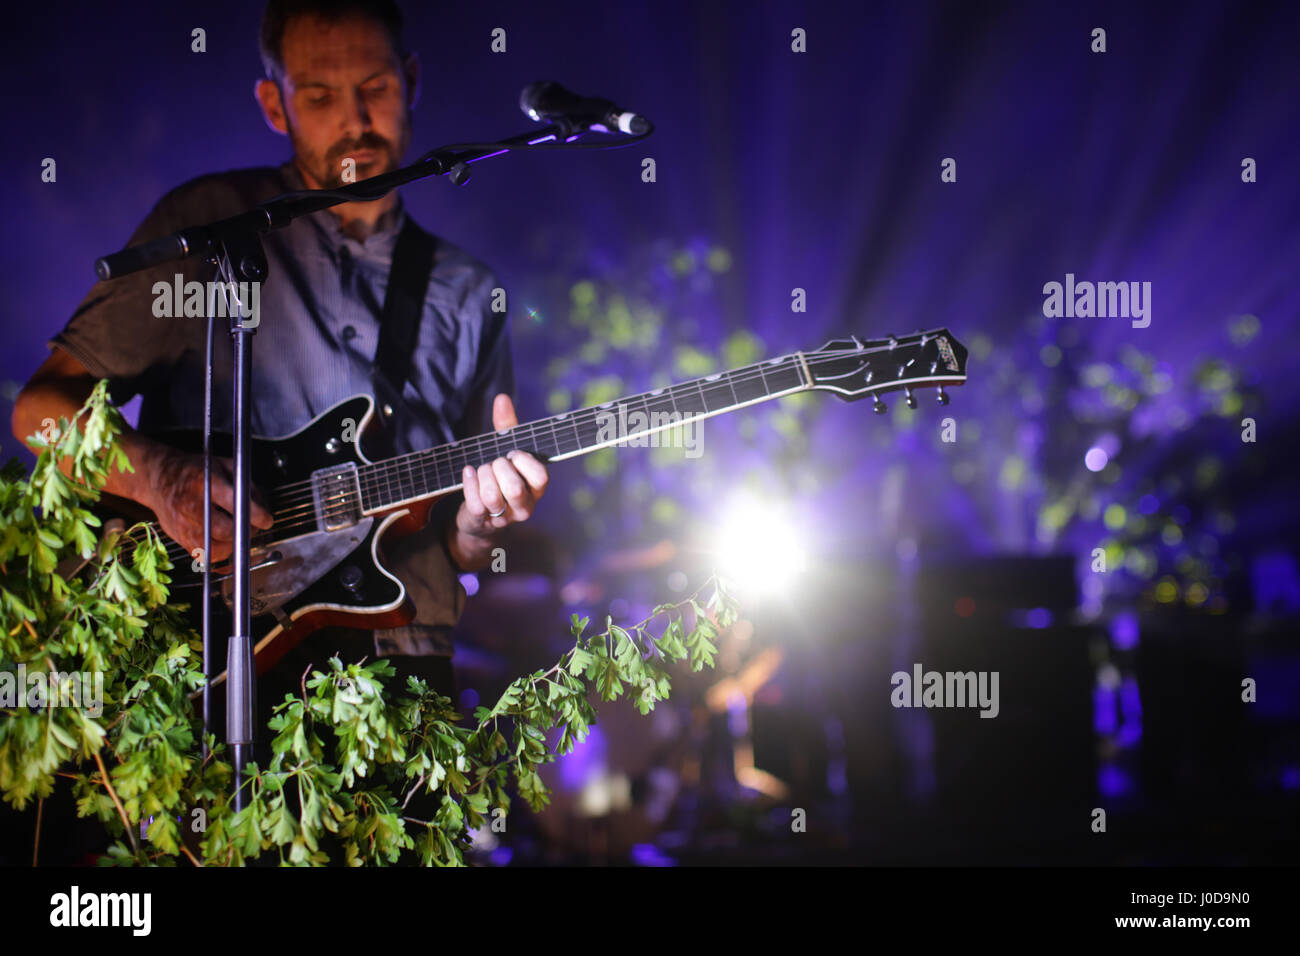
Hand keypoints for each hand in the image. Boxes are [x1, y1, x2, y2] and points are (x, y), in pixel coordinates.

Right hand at [145, 447, 273, 564]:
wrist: (158, 478)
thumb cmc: (193, 471)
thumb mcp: (223, 465)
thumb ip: (245, 484)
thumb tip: (262, 506)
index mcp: (204, 483)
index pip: (235, 504)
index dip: (256, 515)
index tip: (266, 520)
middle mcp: (191, 506)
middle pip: (226, 531)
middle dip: (246, 532)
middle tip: (252, 526)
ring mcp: (183, 525)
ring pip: (216, 548)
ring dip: (234, 544)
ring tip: (237, 532)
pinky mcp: (179, 538)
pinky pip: (205, 556)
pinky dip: (219, 551)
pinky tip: (223, 539)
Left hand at [455, 394, 548, 539]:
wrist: (480, 514)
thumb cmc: (498, 476)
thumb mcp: (505, 451)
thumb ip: (506, 426)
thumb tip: (502, 398)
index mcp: (536, 488)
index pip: (541, 476)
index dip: (523, 461)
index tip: (512, 453)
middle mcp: (525, 505)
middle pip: (514, 487)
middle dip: (498, 468)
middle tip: (495, 463)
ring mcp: (505, 517)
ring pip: (492, 496)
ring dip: (483, 476)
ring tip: (482, 470)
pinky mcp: (483, 521)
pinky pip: (475, 503)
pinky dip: (468, 483)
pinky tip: (468, 474)